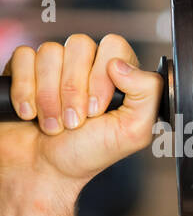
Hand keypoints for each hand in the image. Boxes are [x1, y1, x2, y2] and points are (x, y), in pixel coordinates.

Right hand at [0, 34, 161, 201]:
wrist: (43, 170)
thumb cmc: (88, 153)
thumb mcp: (132, 132)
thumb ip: (147, 95)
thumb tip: (123, 64)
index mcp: (117, 76)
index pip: (114, 46)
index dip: (102, 75)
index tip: (96, 109)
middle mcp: (86, 65)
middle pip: (79, 45)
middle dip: (73, 89)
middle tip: (74, 122)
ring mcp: (54, 66)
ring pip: (49, 52)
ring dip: (48, 96)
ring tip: (54, 125)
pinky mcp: (24, 69)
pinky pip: (23, 57)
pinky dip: (24, 91)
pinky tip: (30, 114)